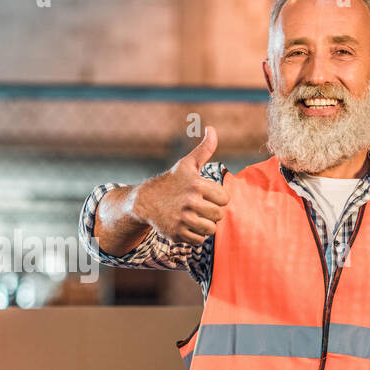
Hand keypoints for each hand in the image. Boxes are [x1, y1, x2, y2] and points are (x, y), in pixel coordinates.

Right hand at [131, 126, 229, 245]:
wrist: (145, 201)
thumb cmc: (171, 182)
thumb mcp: (187, 164)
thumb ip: (204, 149)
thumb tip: (212, 129)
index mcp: (197, 185)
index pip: (224, 199)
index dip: (216, 197)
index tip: (205, 195)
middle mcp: (190, 203)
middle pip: (218, 215)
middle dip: (211, 212)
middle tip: (198, 207)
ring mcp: (182, 219)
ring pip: (210, 229)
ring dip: (204, 224)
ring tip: (194, 216)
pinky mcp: (176, 234)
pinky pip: (199, 240)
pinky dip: (195, 235)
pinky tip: (186, 225)